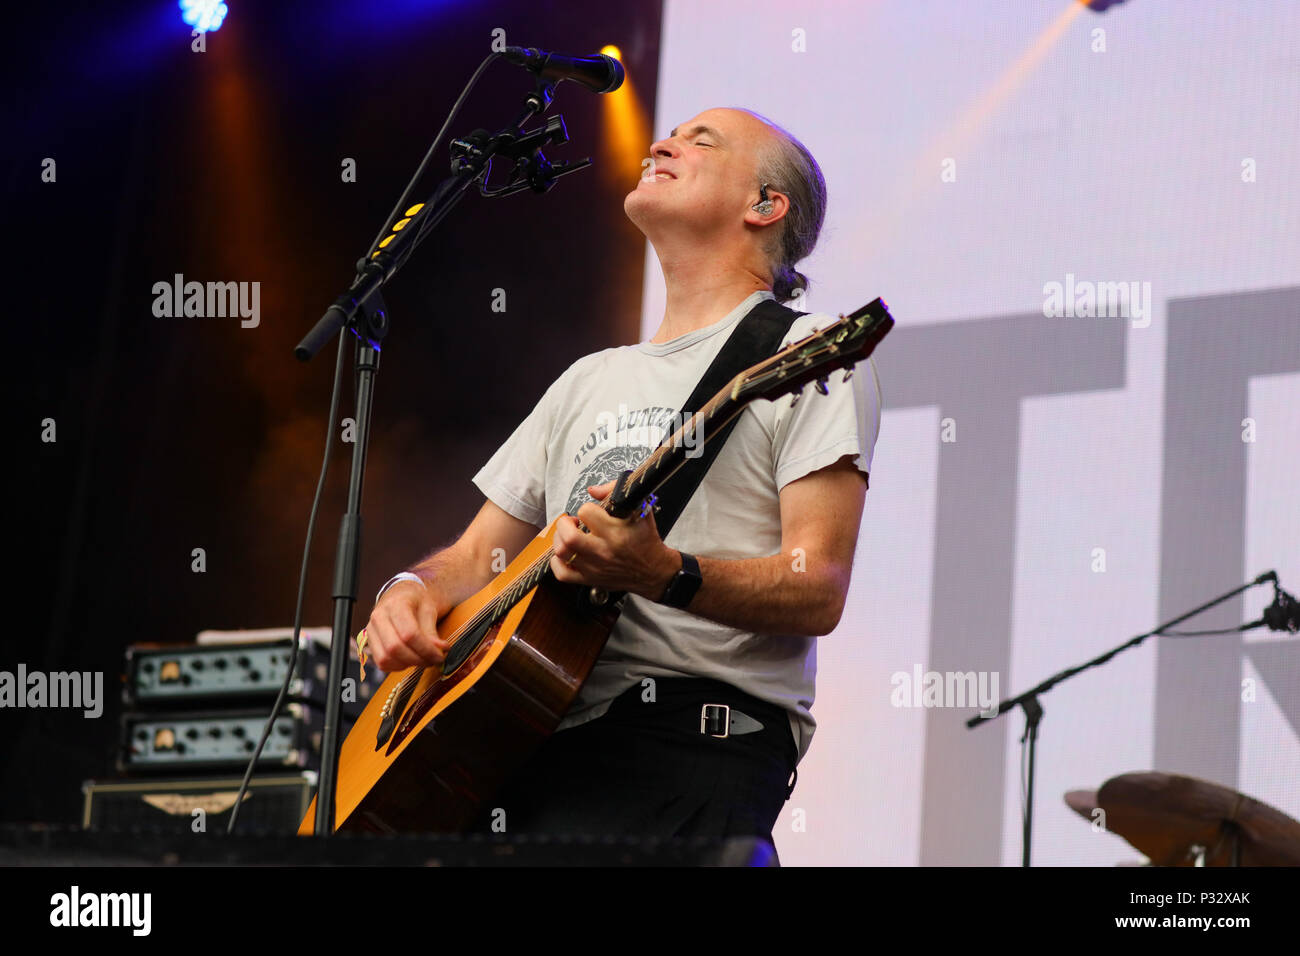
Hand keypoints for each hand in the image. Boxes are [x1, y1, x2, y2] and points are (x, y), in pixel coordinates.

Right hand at [362, 579, 448, 671]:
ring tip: (423, 659)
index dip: (426, 649)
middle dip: (418, 659)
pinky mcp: (370, 642)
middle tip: (434, 659)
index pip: (409, 634)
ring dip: (408, 664)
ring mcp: (371, 630)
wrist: (402, 595)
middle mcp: (379, 617)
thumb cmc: (416, 601)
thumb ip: (432, 632)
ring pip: (386, 658)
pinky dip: (398, 666)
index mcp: (395, 604)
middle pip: (395, 648)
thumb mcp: (429, 609)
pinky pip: (381, 663)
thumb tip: (438, 650)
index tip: (440, 655)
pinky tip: (410, 659)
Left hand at [549, 480, 680, 599]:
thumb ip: (615, 492)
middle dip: (564, 524)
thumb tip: (593, 490)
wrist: (653, 571)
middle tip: (572, 522)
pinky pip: (562, 574)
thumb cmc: (645, 540)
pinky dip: (557, 562)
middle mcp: (603, 551)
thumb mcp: (640, 509)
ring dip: (560, 539)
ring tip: (569, 535)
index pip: (586, 513)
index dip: (587, 508)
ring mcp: (594, 568)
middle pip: (569, 537)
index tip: (592, 512)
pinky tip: (567, 553)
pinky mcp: (590, 579)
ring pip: (562, 552)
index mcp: (616, 533)